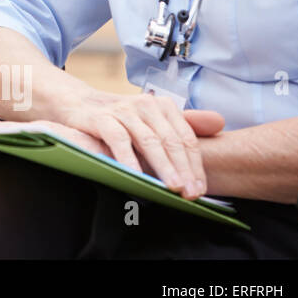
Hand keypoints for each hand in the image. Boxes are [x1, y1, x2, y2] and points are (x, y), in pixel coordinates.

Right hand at [51, 91, 225, 198]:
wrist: (77, 104)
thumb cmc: (119, 117)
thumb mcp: (153, 119)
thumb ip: (185, 123)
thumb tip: (219, 122)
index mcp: (162, 105)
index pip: (186, 138)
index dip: (195, 165)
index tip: (201, 188)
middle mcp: (145, 105)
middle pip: (171, 140)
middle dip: (183, 169)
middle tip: (191, 193)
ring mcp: (123, 111)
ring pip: (149, 140)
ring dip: (162, 166)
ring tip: (172, 187)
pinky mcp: (101, 118)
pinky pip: (118, 140)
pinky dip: (129, 158)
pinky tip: (136, 175)